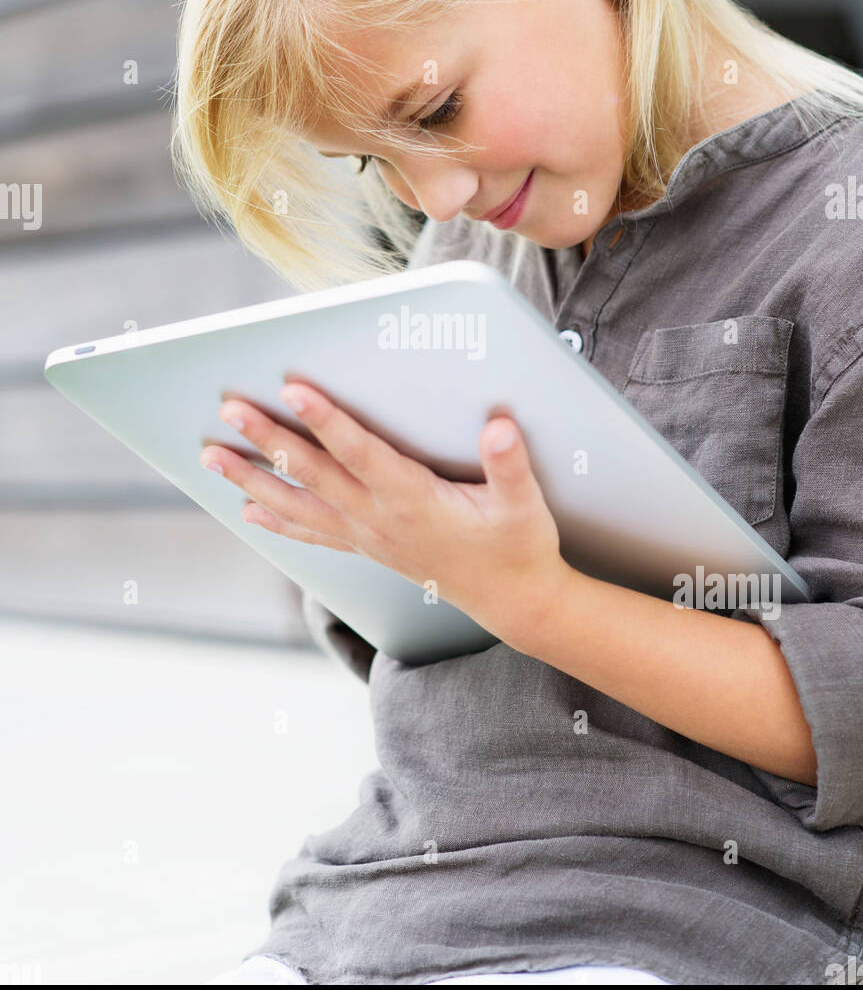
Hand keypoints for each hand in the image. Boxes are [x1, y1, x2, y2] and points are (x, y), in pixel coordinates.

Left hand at [198, 381, 575, 653]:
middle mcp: (379, 519)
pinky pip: (310, 533)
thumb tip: (500, 426)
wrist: (510, 599)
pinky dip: (276, 519)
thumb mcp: (524, 505)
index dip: (327, 421)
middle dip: (269, 440)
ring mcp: (367, 537)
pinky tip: (247, 507)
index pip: (360, 453)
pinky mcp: (367, 548)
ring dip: (253, 479)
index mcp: (413, 500)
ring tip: (212, 457)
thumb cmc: (516, 546)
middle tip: (230, 410)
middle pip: (313, 474)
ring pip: (298, 505)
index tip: (294, 389)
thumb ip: (510, 464)